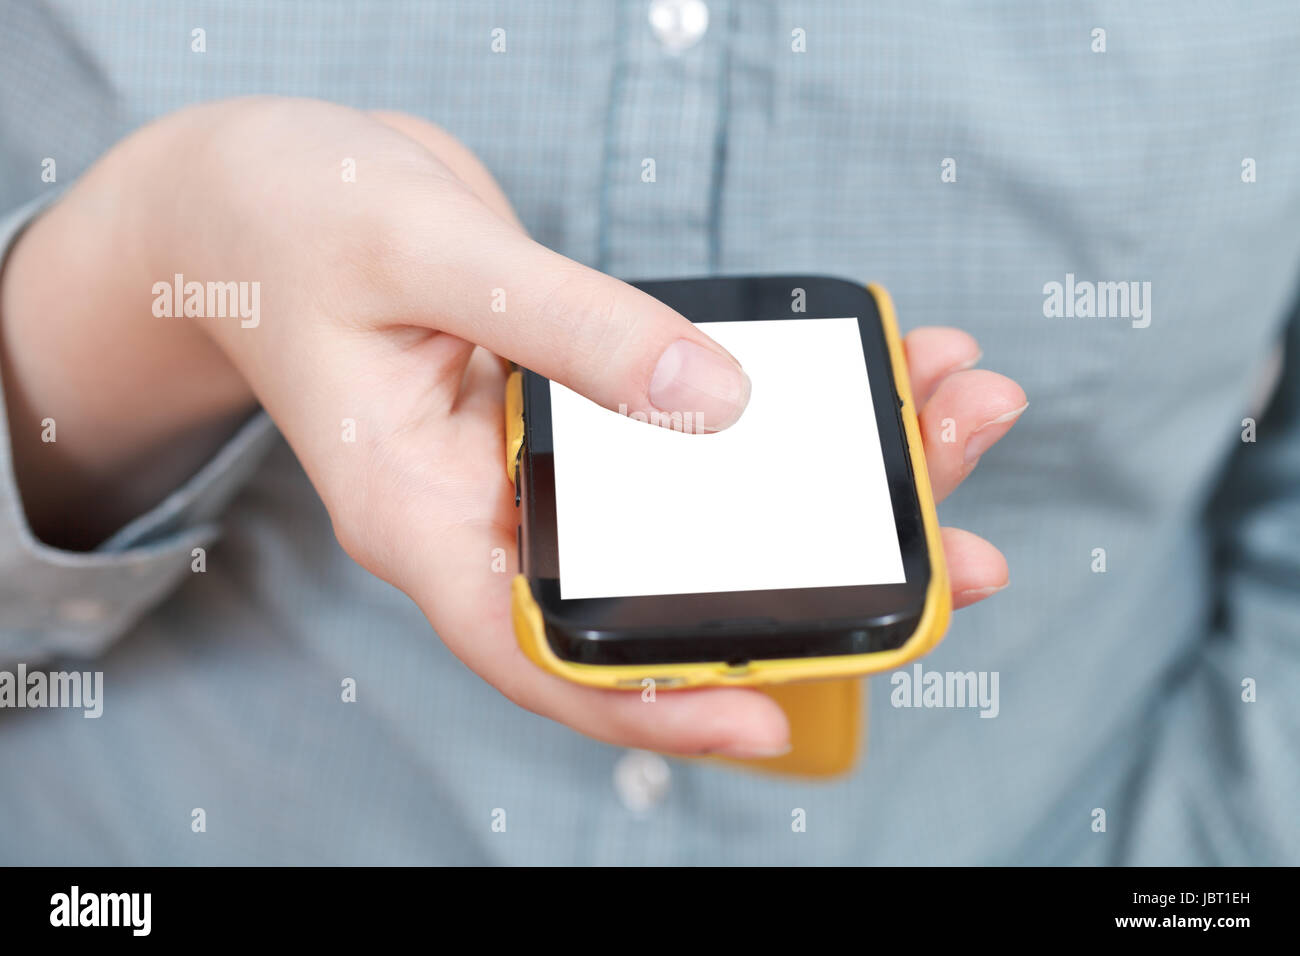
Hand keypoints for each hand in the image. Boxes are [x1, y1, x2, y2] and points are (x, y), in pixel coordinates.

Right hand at [1, 97, 1024, 759]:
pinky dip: (791, 406)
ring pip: (704, 510)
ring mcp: (539, 467)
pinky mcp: (578, 409)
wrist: (257, 190)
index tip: (771, 712)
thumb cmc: (296, 221)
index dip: (655, 701)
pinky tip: (881, 365)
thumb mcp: (427, 255)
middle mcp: (490, 514)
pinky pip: (698, 428)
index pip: (541, 649)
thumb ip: (567, 327)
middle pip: (663, 588)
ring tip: (960, 417)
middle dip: (822, 570)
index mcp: (423, 518)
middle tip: (961, 545)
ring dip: (840, 474)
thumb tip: (716, 401)